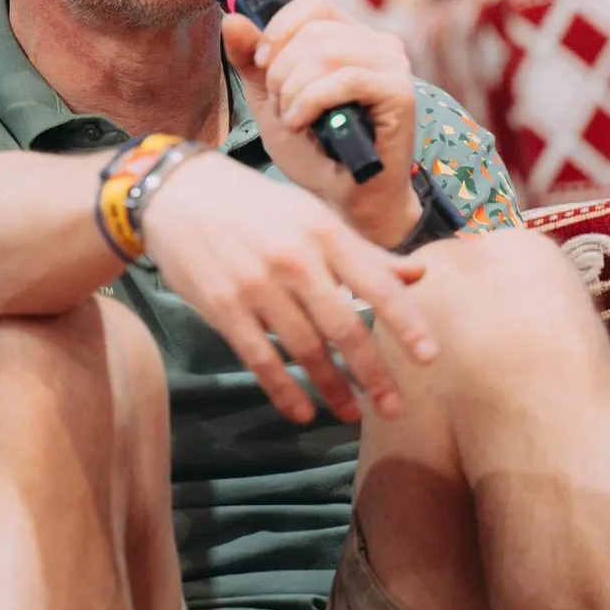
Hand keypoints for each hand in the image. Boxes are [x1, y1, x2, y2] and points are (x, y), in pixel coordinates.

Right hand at [142, 153, 437, 424]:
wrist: (179, 194)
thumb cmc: (256, 206)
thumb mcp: (313, 216)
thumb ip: (365, 252)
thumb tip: (417, 275)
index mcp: (324, 232)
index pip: (376, 284)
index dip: (405, 323)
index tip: (430, 357)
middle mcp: (294, 259)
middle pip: (344, 327)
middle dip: (372, 374)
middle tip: (395, 408)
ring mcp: (256, 286)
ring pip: (305, 348)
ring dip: (332, 387)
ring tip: (353, 415)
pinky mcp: (223, 308)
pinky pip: (260, 358)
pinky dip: (283, 390)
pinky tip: (303, 412)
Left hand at [221, 0, 420, 247]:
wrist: (343, 198)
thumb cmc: (313, 150)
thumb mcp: (270, 99)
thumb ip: (250, 60)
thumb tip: (231, 18)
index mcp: (351, 36)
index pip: (313, 4)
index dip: (279, 30)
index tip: (262, 65)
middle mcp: (378, 43)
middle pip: (314, 31)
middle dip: (282, 71)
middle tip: (280, 107)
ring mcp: (393, 65)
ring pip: (326, 53)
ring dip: (294, 90)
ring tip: (291, 120)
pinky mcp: (399, 92)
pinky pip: (346, 79)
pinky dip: (312, 102)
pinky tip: (303, 124)